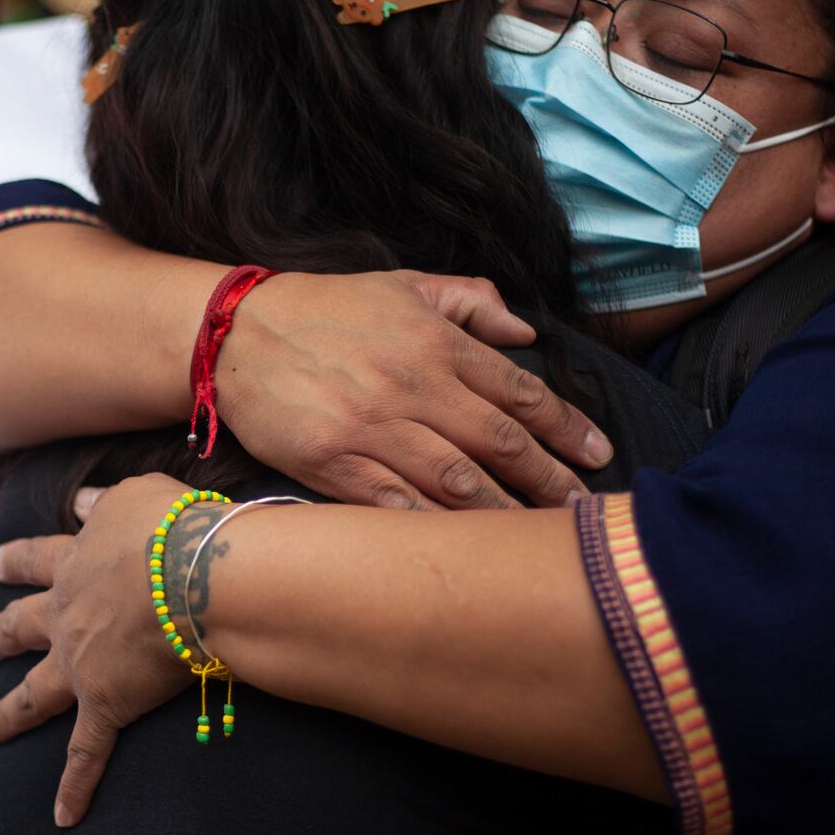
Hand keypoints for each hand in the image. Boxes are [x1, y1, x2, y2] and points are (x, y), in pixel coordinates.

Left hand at [0, 474, 194, 826]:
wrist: (192, 575)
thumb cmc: (173, 527)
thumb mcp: (136, 495)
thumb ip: (104, 501)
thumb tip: (81, 498)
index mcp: (76, 563)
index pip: (37, 559)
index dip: (15, 561)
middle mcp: (67, 615)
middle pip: (20, 628)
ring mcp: (80, 665)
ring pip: (35, 693)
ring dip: (11, 712)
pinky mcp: (105, 707)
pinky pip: (86, 755)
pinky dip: (75, 787)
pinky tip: (63, 816)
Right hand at [220, 270, 611, 509]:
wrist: (236, 332)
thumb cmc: (326, 309)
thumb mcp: (403, 285)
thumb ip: (469, 301)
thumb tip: (526, 332)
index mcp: (437, 344)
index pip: (520, 393)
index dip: (566, 427)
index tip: (598, 454)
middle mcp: (413, 387)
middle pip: (499, 444)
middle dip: (548, 480)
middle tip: (580, 511)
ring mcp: (372, 428)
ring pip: (456, 481)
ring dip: (502, 513)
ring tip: (534, 537)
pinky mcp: (333, 463)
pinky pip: (396, 503)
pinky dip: (434, 527)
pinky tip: (464, 549)